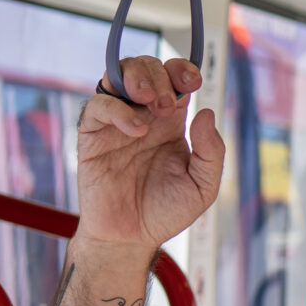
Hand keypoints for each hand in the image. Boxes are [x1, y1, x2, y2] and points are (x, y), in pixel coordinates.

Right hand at [76, 56, 224, 248]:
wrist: (130, 237)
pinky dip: (117, 109)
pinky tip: (136, 129)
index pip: (175, 81)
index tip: (192, 79)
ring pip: (118, 76)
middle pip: (146, 69)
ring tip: (150, 100)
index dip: (182, 70)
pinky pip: (99, 106)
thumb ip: (211, 152)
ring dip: (135, 77)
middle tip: (167, 102)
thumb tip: (206, 113)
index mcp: (171, 123)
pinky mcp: (93, 135)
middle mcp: (144, 116)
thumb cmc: (165, 211)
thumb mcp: (202, 186)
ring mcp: (117, 123)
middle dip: (159, 74)